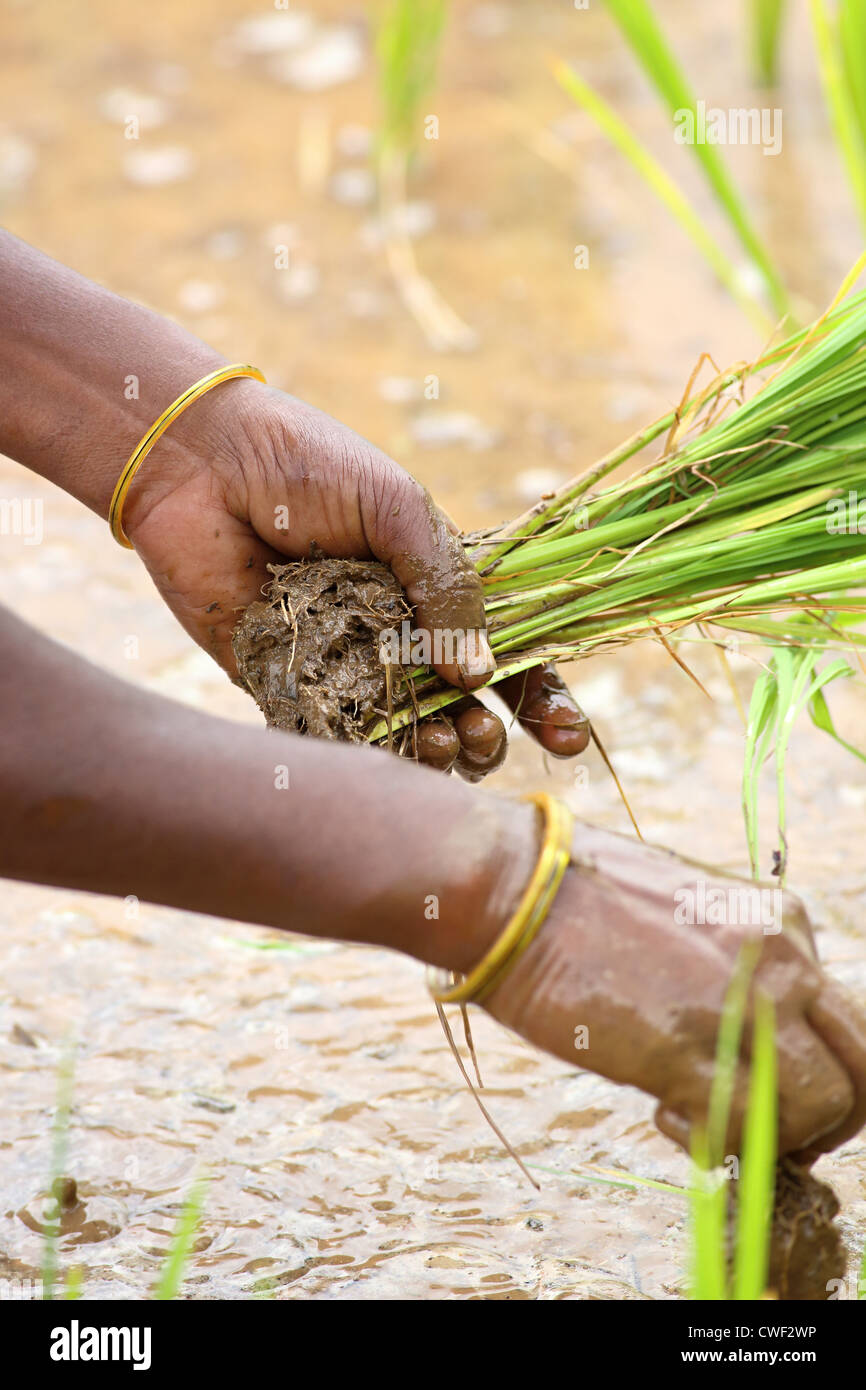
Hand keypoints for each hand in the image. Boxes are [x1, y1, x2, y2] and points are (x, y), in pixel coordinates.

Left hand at [122, 380, 590, 776]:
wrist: (199, 464)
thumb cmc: (308, 467)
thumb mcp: (398, 510)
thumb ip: (446, 587)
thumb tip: (478, 676)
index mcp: (437, 591)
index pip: (508, 656)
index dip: (543, 701)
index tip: (569, 735)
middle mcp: (398, 637)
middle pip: (463, 712)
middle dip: (488, 738)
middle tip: (482, 736)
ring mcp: (345, 666)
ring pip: (406, 737)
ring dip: (436, 754)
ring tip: (440, 743)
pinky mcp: (285, 687)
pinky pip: (332, 738)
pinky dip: (363, 757)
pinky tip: (382, 756)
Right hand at [482, 822, 865, 1158]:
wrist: (517, 889)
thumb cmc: (579, 895)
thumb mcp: (686, 910)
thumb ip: (731, 961)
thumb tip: (738, 1021)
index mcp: (781, 920)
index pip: (840, 1016)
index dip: (812, 1063)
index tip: (767, 1082)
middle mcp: (783, 962)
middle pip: (858, 1065)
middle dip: (827, 1114)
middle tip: (780, 1136)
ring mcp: (745, 1009)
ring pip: (821, 1106)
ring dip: (773, 1134)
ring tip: (704, 1119)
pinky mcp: (693, 1054)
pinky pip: (744, 1130)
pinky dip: (711, 1141)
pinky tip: (660, 1111)